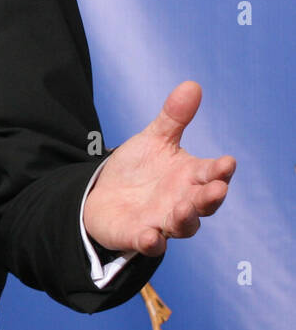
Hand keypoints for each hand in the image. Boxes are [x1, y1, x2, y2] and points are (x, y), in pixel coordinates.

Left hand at [83, 81, 234, 256]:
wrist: (103, 193)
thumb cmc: (138, 169)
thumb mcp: (154, 139)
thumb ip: (173, 117)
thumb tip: (192, 85)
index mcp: (190, 177)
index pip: (212, 174)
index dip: (220, 170)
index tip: (227, 162)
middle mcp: (183, 201)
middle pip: (205, 204)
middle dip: (211, 197)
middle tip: (216, 188)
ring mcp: (162, 221)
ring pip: (183, 226)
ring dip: (186, 218)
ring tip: (184, 207)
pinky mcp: (138, 236)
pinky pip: (148, 244)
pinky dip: (151, 241)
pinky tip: (150, 236)